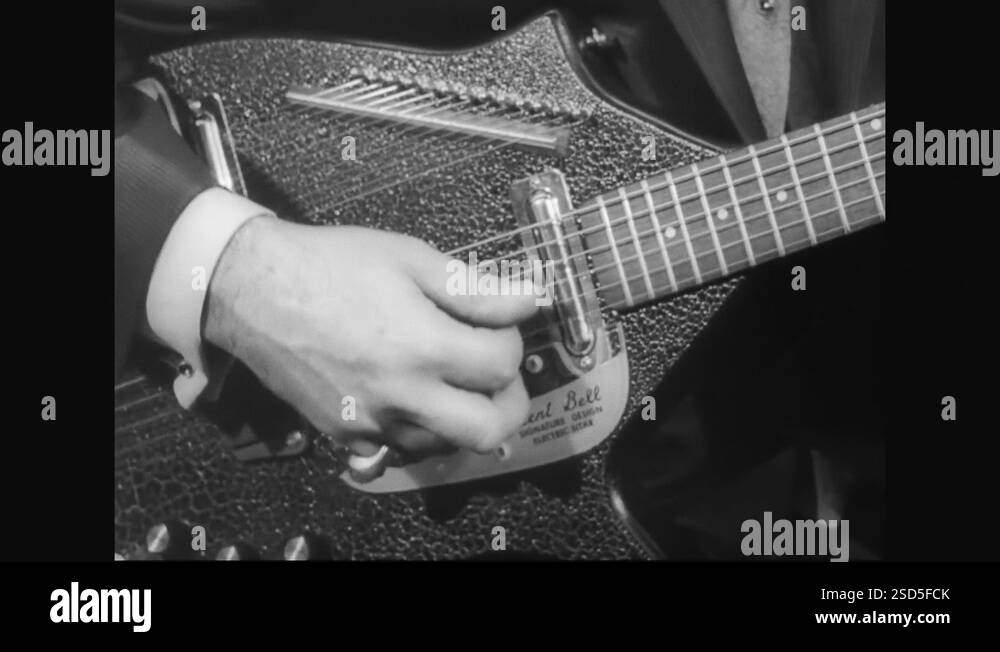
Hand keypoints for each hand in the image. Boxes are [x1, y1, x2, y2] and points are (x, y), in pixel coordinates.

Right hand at [204, 217, 538, 455]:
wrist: (252, 290)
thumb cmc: (330, 266)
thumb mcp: (409, 259)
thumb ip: (476, 288)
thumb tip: (532, 297)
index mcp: (422, 346)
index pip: (502, 366)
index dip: (510, 341)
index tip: (496, 324)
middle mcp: (402, 396)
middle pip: (489, 429)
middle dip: (507, 402)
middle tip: (494, 373)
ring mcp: (373, 423)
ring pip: (448, 446)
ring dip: (465, 416)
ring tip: (452, 377)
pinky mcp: (346, 437)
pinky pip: (403, 450)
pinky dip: (422, 430)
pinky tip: (415, 395)